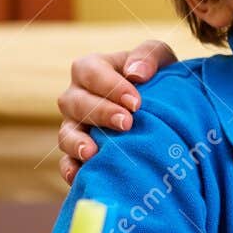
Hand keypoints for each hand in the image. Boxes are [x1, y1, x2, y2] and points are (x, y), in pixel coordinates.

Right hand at [56, 40, 178, 183]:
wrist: (166, 107)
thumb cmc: (158, 77)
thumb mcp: (160, 58)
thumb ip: (148, 55)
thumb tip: (136, 73)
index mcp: (92, 69)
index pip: (90, 71)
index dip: (110, 85)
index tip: (136, 102)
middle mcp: (77, 97)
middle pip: (75, 103)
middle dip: (101, 113)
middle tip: (127, 123)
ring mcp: (75, 126)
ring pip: (66, 133)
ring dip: (77, 143)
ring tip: (93, 153)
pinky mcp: (78, 152)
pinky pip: (66, 162)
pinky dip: (70, 169)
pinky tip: (80, 177)